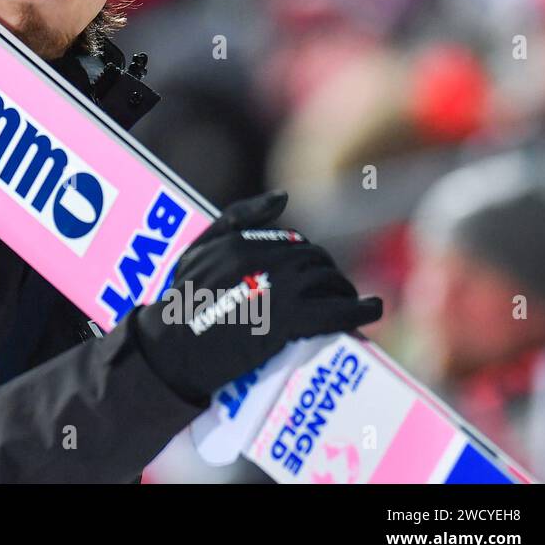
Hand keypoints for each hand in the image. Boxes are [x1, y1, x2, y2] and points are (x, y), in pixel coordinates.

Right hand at [127, 189, 381, 406]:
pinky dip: (361, 310)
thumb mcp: (198, 249)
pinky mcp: (290, 321)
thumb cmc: (183, 301)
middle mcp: (265, 259)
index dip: (309, 260)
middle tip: (333, 292)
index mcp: (244, 241)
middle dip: (329, 275)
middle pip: (316, 261)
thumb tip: (283, 196)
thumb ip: (236, 218)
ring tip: (348, 304)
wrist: (173, 348)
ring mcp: (279, 289)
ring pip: (329, 282)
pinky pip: (337, 311)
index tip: (312, 274)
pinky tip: (372, 311)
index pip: (293, 243)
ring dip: (344, 291)